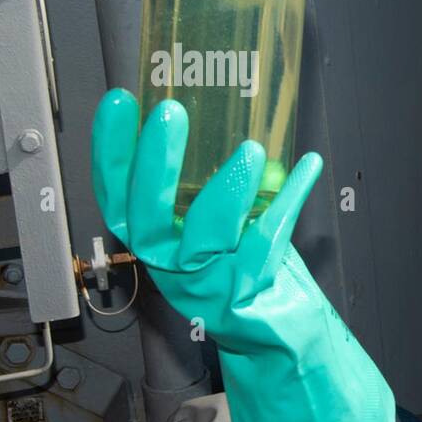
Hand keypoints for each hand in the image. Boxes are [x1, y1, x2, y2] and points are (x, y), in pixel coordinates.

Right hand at [91, 88, 321, 346]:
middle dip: (157, 161)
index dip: (111, 148)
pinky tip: (309, 166)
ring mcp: (205, 277)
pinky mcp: (244, 287)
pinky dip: (291, 199)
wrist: (262, 320)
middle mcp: (167, 258)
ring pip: (210, 232)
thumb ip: (204, 178)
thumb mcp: (205, 220)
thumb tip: (228, 111)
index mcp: (151, 236)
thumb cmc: (232, 261)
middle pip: (150, 212)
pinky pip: (269, 239)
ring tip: (250, 150)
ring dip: (229, 188)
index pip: (116, 191)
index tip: (120, 101)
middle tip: (169, 113)